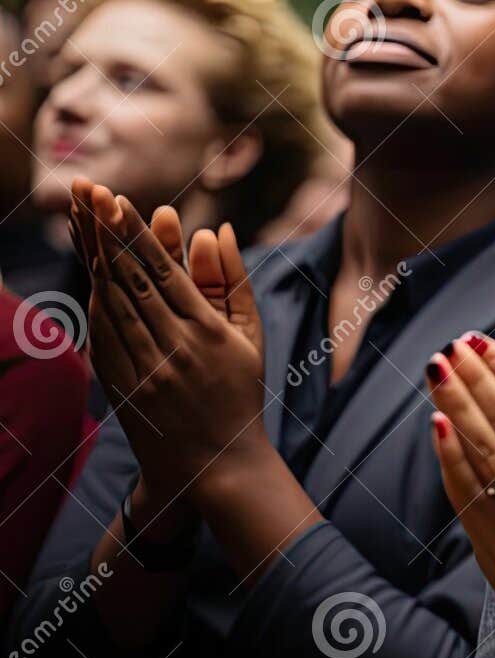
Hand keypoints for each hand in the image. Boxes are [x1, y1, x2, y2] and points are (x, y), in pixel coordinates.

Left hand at [67, 179, 271, 501]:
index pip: (164, 271)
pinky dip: (93, 300)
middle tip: (88, 194)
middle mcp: (172, 348)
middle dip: (107, 234)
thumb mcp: (250, 337)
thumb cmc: (240, 393)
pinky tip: (88, 272)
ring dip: (91, 259)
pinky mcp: (123, 387)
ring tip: (80, 220)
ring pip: (110, 304)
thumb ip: (233, 282)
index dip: (138, 234)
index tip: (119, 201)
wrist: (217, 464)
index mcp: (208, 333)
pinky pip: (102, 336)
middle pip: (130, 280)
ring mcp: (144, 369)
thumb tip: (217, 230)